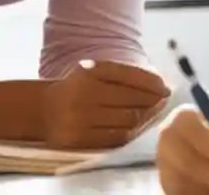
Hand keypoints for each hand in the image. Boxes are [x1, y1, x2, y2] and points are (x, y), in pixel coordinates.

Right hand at [42, 60, 169, 148]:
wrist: (43, 109)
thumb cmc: (77, 87)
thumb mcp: (94, 70)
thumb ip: (123, 73)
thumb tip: (159, 83)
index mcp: (90, 71)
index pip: (129, 76)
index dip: (151, 82)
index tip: (165, 87)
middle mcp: (85, 92)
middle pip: (132, 101)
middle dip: (152, 101)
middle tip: (164, 100)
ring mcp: (81, 118)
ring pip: (127, 121)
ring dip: (145, 118)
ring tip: (153, 113)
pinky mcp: (79, 138)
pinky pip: (115, 138)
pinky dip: (131, 132)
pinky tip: (138, 126)